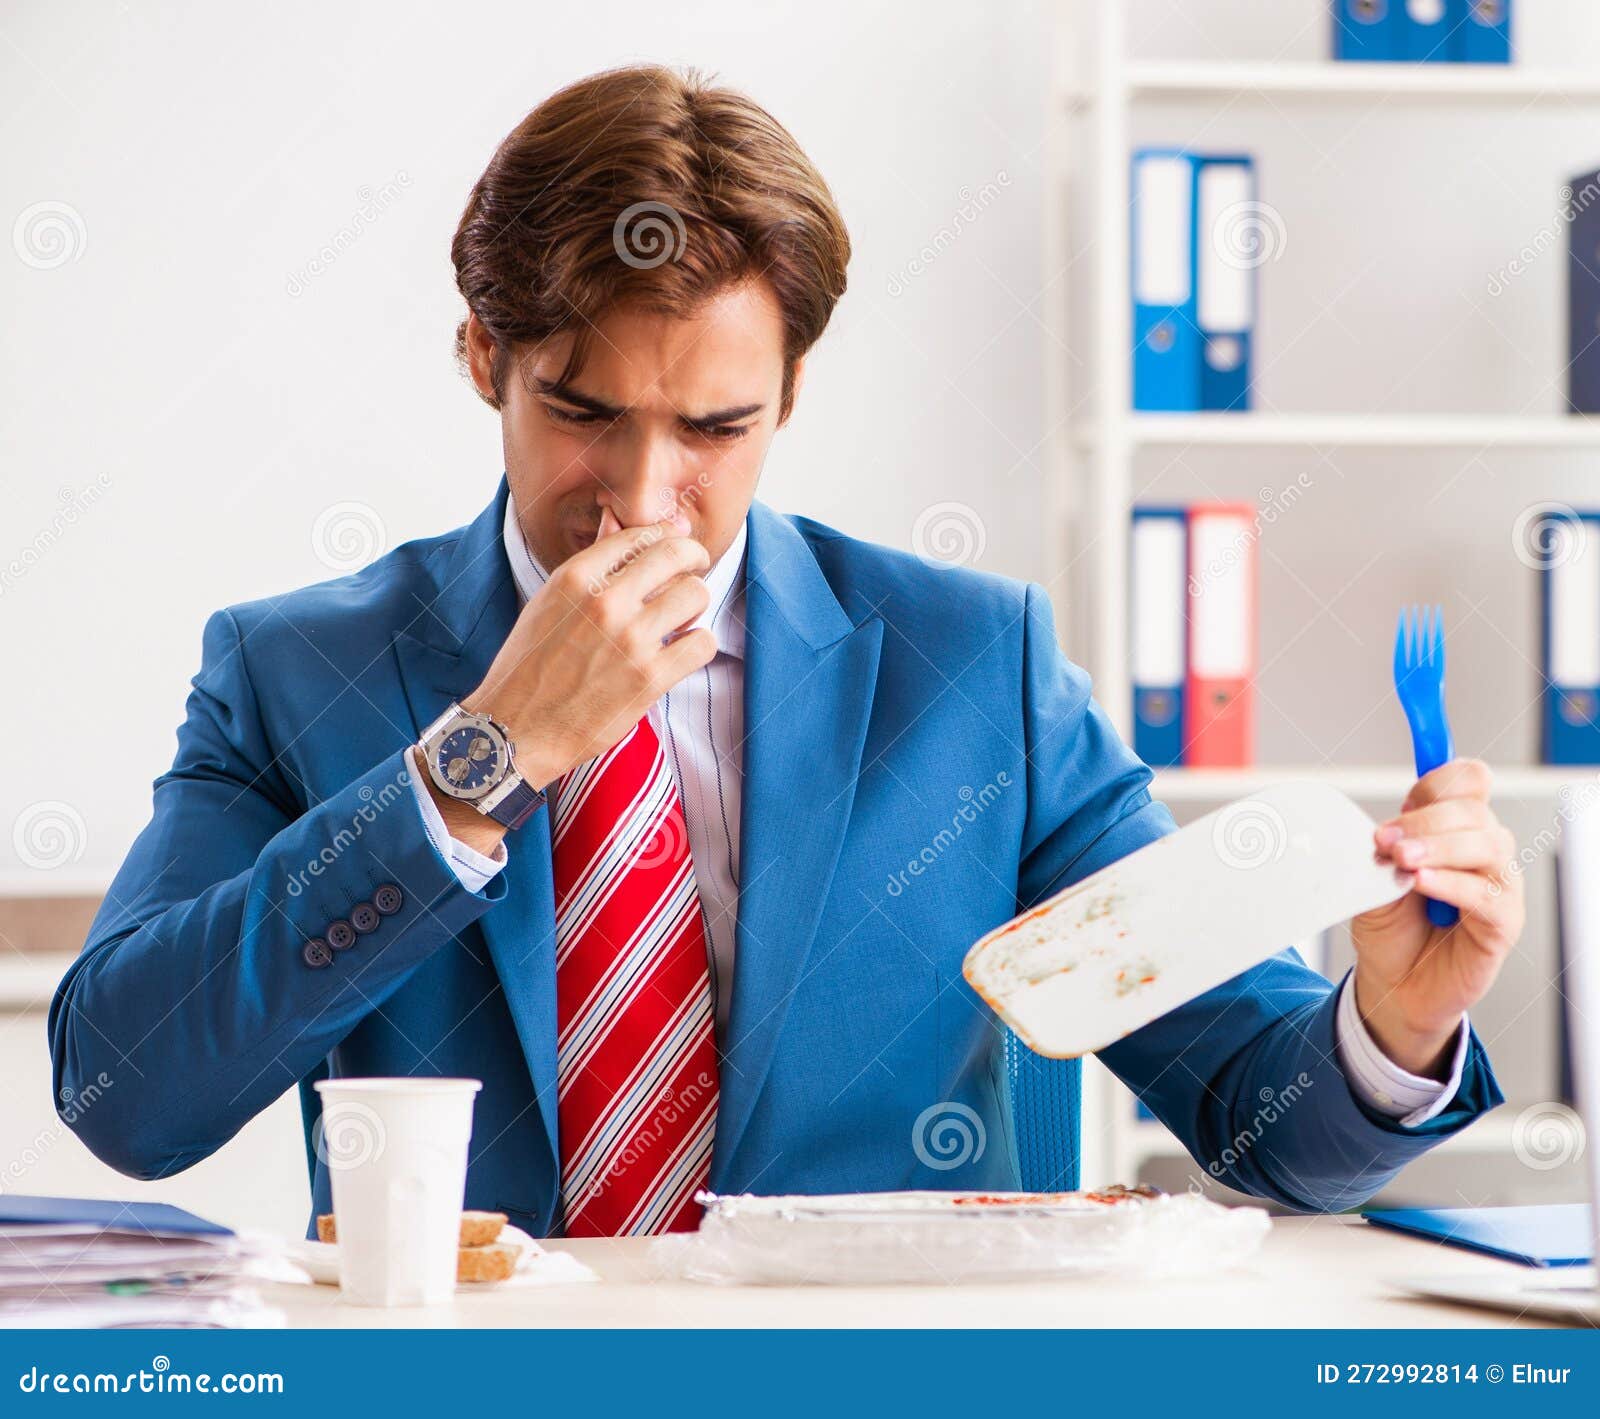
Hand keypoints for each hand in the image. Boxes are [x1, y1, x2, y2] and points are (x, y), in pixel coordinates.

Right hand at [462, 506, 717, 787]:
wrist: (515, 730)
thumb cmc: (528, 669)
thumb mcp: (548, 604)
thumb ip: (588, 572)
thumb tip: (619, 529)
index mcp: (574, 578)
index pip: (640, 534)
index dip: (665, 537)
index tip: (674, 546)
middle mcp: (604, 602)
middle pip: (676, 555)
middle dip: (694, 558)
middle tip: (694, 570)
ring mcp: (630, 640)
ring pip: (696, 595)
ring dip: (695, 605)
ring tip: (682, 619)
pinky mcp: (650, 678)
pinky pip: (702, 643)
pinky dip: (699, 644)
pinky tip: (682, 651)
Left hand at [1348, 758, 1522, 1077]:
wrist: (1392, 984)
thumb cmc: (1390, 928)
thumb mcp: (1369, 879)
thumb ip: (1379, 851)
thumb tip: (1377, 829)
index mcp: (1454, 829)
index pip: (1468, 782)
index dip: (1438, 783)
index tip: (1405, 800)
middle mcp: (1481, 851)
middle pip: (1474, 810)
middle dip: (1425, 819)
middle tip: (1384, 839)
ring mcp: (1497, 885)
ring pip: (1486, 845)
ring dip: (1438, 846)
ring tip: (1401, 860)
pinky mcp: (1502, 924)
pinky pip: (1487, 895)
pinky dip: (1451, 883)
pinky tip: (1421, 883)